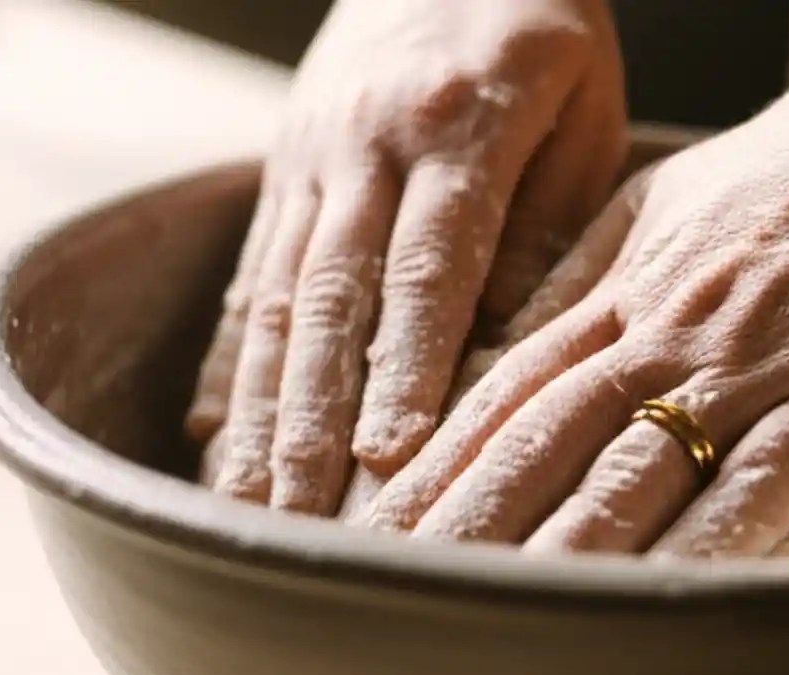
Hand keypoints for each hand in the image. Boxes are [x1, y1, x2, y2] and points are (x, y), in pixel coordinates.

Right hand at [185, 0, 625, 514]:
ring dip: (258, 404)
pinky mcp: (284, 167)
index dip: (406, 365)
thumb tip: (503, 341)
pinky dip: (226, 355)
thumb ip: (547, 220)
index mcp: (459, 127)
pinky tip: (206, 427)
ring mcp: (312, 156)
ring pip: (276, 293)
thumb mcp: (581, 109)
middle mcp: (368, 146)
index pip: (428, 266)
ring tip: (246, 497)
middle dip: (309, 413)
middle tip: (298, 513)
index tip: (387, 456)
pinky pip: (249, 269)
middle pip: (332, 294)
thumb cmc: (545, 30)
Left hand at [363, 57, 788, 556]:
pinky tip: (655, 603)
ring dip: (554, 549)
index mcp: (625, 296)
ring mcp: (747, 370)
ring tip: (491, 608)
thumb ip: (585, 271)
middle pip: (544, 440)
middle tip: (401, 578)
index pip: (508, 392)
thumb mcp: (662, 202)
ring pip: (629, 473)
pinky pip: (756, 490)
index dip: (440, 461)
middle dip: (466, 518)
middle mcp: (666, 338)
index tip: (383, 516)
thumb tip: (514, 328)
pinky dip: (700, 549)